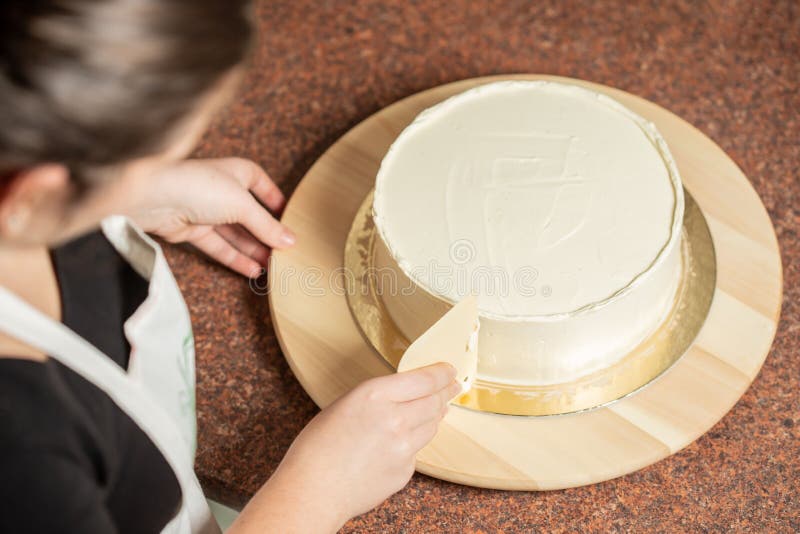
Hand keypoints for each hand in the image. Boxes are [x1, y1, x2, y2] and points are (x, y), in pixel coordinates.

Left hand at [126, 158, 292, 276]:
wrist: (153, 196)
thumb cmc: (200, 186)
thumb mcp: (243, 205)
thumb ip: (267, 226)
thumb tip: (290, 241)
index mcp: (238, 172)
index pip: (263, 186)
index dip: (276, 203)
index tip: (290, 221)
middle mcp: (223, 190)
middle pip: (250, 216)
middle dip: (266, 235)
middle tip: (285, 254)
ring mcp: (207, 211)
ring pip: (235, 234)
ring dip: (253, 251)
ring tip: (273, 268)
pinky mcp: (192, 230)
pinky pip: (219, 246)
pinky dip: (235, 258)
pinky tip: (252, 271)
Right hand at [229, 363, 460, 532]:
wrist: (313, 490)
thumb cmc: (318, 447)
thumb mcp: (345, 404)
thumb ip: (378, 397)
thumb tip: (405, 395)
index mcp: (375, 395)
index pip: (424, 379)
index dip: (441, 373)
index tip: (450, 370)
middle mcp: (395, 418)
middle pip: (433, 401)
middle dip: (445, 392)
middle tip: (452, 387)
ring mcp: (403, 447)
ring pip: (431, 426)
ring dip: (434, 416)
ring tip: (435, 409)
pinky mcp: (405, 471)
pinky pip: (416, 451)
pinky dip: (413, 445)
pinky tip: (399, 444)